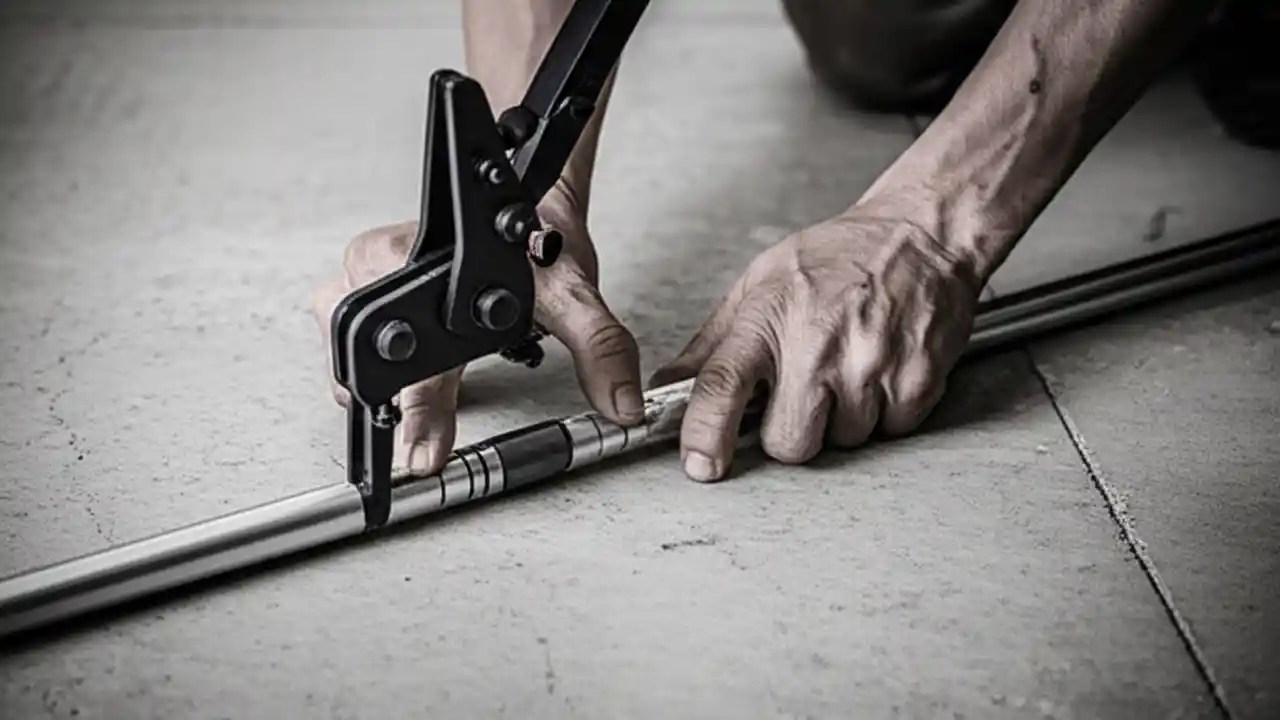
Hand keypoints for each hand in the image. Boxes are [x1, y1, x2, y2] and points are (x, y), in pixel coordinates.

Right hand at [313, 185, 643, 474]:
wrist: (530, 197)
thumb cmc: (540, 240)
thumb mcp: (573, 293)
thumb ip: (600, 347)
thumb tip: (619, 400)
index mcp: (424, 268)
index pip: (416, 361)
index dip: (422, 414)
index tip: (422, 455)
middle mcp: (378, 265)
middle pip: (369, 367)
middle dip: (402, 403)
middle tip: (433, 426)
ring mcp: (357, 273)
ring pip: (350, 358)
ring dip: (389, 384)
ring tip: (430, 388)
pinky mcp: (353, 281)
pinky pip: (350, 342)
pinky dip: (381, 365)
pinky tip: (416, 366)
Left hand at [651, 204, 982, 481]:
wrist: (924, 232)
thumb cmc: (842, 255)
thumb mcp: (763, 282)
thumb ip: (714, 342)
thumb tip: (670, 385)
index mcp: (770, 317)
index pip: (724, 385)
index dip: (705, 433)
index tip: (700, 463)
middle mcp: (818, 345)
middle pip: (789, 443)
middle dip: (792, 430)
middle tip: (805, 390)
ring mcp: (870, 366)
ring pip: (842, 442)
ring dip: (842, 419)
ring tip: (849, 366)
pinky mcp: (916, 383)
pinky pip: (889, 431)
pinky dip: (885, 411)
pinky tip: (881, 368)